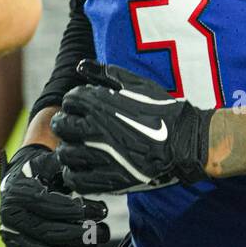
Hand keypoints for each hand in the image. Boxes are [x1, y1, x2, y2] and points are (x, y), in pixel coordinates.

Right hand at [0, 143, 109, 246]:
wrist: (22, 186)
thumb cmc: (42, 173)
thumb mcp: (50, 163)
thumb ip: (64, 163)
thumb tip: (83, 160)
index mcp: (17, 193)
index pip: (44, 204)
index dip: (73, 209)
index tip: (99, 210)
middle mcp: (10, 219)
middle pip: (46, 233)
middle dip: (80, 234)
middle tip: (103, 231)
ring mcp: (12, 239)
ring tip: (95, 242)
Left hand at [50, 61, 213, 193]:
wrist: (183, 139)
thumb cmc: (161, 109)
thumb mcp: (136, 83)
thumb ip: (105, 73)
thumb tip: (81, 66)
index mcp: (102, 103)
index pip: (69, 100)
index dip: (73, 102)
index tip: (80, 107)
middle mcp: (97, 128)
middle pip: (62, 126)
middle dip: (64, 124)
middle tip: (73, 127)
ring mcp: (102, 155)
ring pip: (66, 154)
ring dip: (68, 149)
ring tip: (78, 148)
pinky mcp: (109, 179)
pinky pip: (77, 180)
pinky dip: (74, 174)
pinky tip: (82, 168)